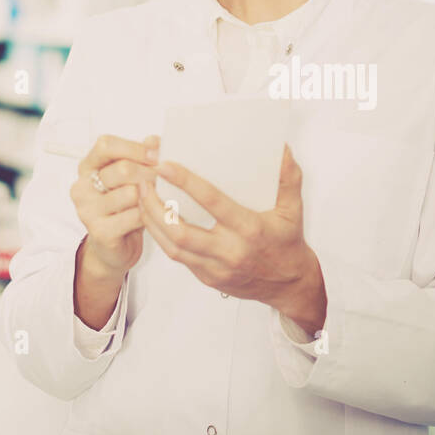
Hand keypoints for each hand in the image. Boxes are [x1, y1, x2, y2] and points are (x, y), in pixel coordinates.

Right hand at [70, 133, 158, 277]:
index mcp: (88, 167)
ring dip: (150, 198)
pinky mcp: (99, 231)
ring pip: (131, 193)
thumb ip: (142, 157)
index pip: (105, 145)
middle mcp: (82, 187)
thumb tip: (154, 141)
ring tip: (154, 203)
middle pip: (123, 169)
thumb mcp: (133, 177)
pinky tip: (149, 219)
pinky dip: (148, 217)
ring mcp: (87, 210)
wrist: (115, 247)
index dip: (134, 148)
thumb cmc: (124, 207)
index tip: (155, 155)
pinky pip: (134, 216)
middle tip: (164, 182)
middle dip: (150, 174)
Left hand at [137, 144, 326, 334]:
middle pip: (180, 230)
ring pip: (172, 247)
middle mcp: (230, 251)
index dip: (186, 183)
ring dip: (151, 221)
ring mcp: (216, 268)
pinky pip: (178, 257)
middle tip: (143, 181)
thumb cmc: (288, 242)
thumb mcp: (293, 209)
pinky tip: (153, 219)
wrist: (289, 286)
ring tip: (141, 197)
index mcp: (250, 229)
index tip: (165, 165)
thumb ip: (288, 177)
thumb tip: (282, 148)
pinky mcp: (207, 278)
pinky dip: (162, 237)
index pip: (213, 203)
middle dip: (155, 205)